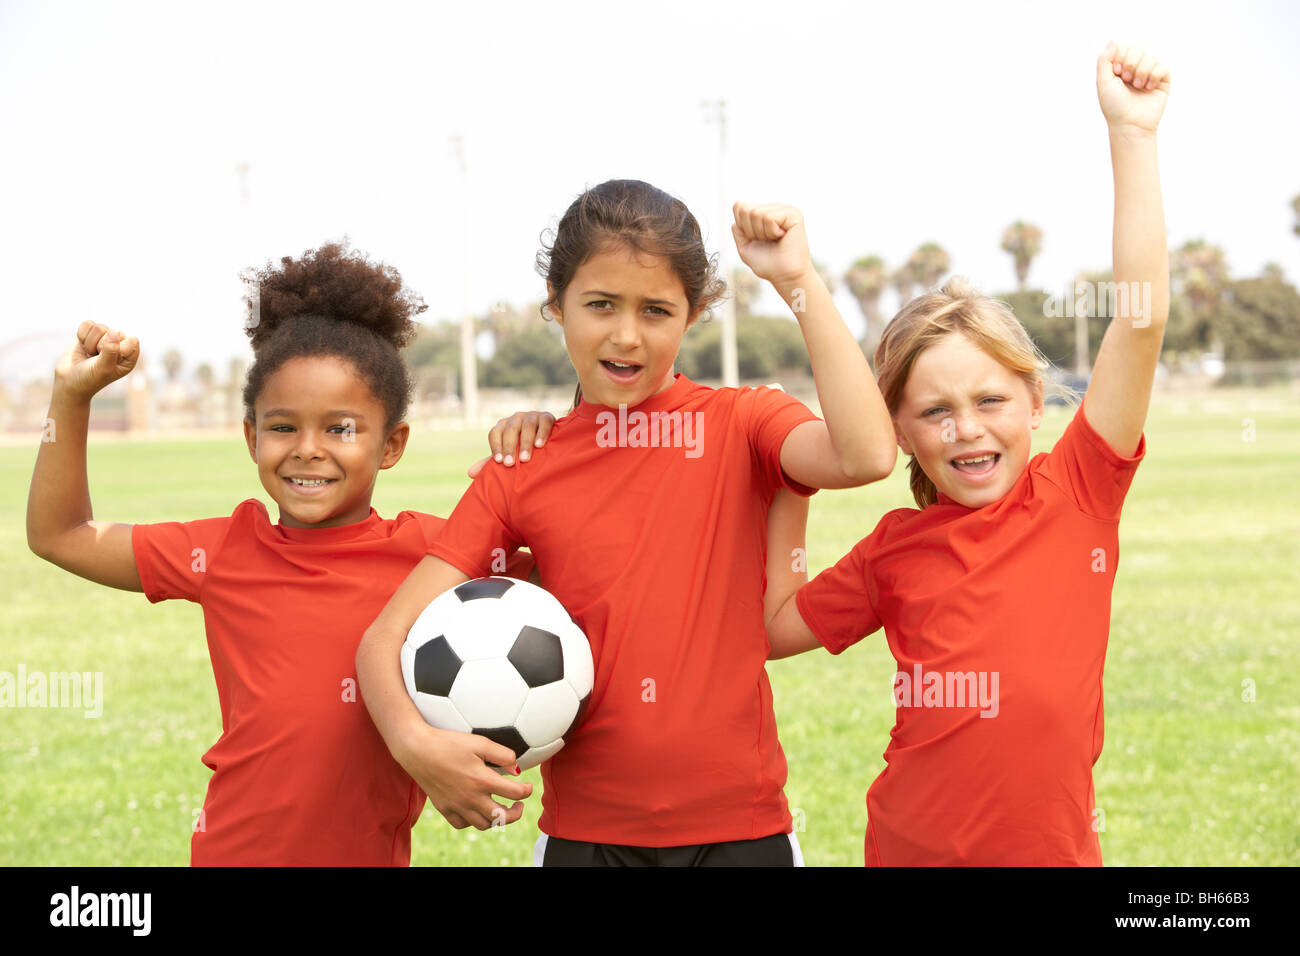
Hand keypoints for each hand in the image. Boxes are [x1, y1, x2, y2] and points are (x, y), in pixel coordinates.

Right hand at [54, 322, 139, 400]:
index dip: (117, 347)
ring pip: (99, 327)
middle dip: (99, 346)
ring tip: (90, 355)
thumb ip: (111, 350)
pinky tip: (83, 347)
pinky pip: (87, 324)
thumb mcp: (103, 368)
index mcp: (129, 356)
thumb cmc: (90, 379)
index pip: (132, 340)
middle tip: (95, 359)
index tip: (107, 359)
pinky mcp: (91, 334)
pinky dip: (81, 336)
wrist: (69, 382)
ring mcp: (105, 339)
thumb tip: (115, 330)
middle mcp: (120, 346)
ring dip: (89, 343)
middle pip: (113, 331)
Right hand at [396, 722, 532, 830]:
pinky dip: (473, 821)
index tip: (528, 786)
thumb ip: (503, 754)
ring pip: (483, 825)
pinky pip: (462, 824)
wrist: (417, 749)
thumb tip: (517, 769)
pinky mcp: (444, 808)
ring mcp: (456, 805)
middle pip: (502, 817)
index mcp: (482, 780)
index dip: (527, 791)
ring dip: (496, 820)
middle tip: (518, 805)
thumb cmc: (448, 742)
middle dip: (516, 813)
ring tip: (500, 809)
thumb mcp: (479, 742)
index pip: (515, 793)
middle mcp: (471, 798)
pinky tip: (476, 811)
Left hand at [467, 410, 555, 477]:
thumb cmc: (524, 449)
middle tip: (510, 464)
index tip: (499, 462)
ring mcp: (532, 416)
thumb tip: (470, 473)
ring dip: (525, 443)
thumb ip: (492, 463)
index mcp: (504, 426)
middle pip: (510, 430)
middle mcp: (516, 418)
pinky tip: (539, 445)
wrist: (548, 440)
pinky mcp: (547, 417)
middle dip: (509, 447)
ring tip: (525, 459)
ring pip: (527, 426)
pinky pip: (543, 422)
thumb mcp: (509, 455)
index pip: (495, 433)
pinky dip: (541, 433)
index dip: (496, 446)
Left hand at [731, 202, 813, 287]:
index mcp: (764, 212)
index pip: (739, 206)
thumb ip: (738, 228)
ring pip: (757, 213)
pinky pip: (769, 218)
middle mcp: (774, 208)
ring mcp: (784, 209)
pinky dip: (771, 232)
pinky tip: (782, 237)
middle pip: (745, 209)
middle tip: (767, 241)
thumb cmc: (768, 264)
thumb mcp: (745, 246)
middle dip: (751, 231)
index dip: (742, 227)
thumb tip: (739, 208)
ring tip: (775, 240)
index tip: (756, 240)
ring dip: (762, 233)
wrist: (785, 276)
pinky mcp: (793, 214)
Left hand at [1097, 42, 1169, 133]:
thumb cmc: (1114, 106)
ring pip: (1151, 57)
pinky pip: (1163, 67)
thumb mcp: (1103, 82)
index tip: (1116, 72)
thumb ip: (1105, 60)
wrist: (1130, 124)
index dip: (1121, 56)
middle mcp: (1134, 69)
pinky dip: (1154, 76)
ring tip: (1137, 86)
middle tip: (1126, 79)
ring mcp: (1149, 74)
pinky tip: (1149, 88)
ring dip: (1142, 71)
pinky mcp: (1162, 81)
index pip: (1124, 48)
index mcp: (1119, 69)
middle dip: (1131, 63)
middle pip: (1138, 49)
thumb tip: (1112, 41)